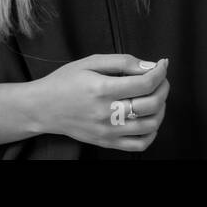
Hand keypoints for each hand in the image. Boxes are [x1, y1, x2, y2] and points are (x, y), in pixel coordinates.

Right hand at [30, 54, 168, 151]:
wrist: (42, 108)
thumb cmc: (64, 81)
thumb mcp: (89, 62)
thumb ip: (121, 61)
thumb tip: (148, 66)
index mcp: (102, 89)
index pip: (144, 83)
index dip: (160, 73)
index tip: (162, 65)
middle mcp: (107, 113)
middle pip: (151, 104)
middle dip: (164, 88)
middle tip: (161, 79)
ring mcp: (108, 131)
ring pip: (150, 125)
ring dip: (161, 109)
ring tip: (156, 97)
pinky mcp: (107, 142)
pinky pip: (139, 145)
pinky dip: (152, 133)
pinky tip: (149, 119)